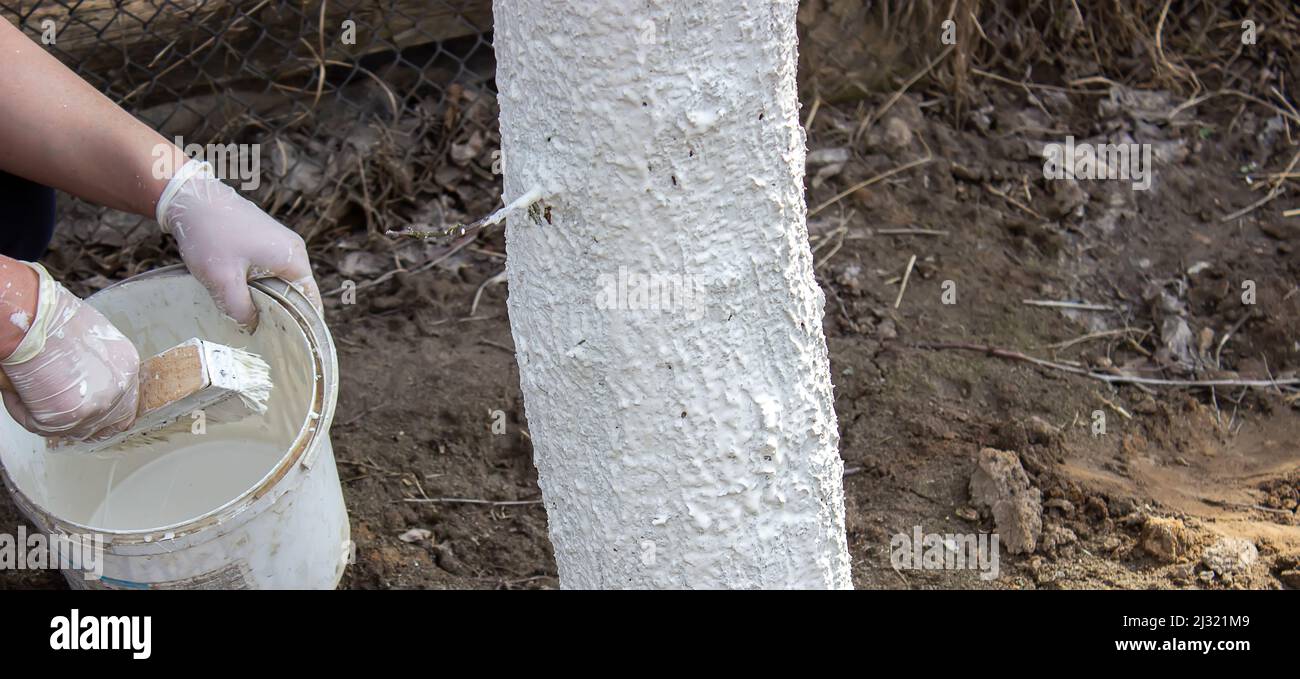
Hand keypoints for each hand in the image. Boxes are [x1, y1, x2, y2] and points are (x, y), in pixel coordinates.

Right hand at [1, 263, 139, 440]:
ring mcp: (97, 405)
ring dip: (49, 415)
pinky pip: (40, 425)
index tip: (85, 412)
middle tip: (54, 412)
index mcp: (127, 366)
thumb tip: (82, 382)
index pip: (125, 405)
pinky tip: (16, 388)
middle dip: (80, 422)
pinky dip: (23, 411)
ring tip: (29, 389)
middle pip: (106, 425)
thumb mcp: (90, 340)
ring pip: (72, 429)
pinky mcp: (69, 416)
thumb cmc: (52, 321)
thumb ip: (96, 365)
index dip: (104, 413)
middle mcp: (119, 388)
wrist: (31, 320)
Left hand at [157, 162, 321, 330]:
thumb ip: (240, 310)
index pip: (311, 301)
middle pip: (297, 292)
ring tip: (253, 320)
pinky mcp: (262, 240)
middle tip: (268, 338)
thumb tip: (252, 329)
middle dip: (284, 314)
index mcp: (293, 259)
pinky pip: (269, 271)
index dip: (304, 325)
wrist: (191, 198)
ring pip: (280, 282)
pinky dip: (260, 286)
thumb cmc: (211, 236)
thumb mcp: (222, 280)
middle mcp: (292, 250)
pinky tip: (241, 296)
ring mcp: (278, 243)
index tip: (292, 346)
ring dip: (268, 300)